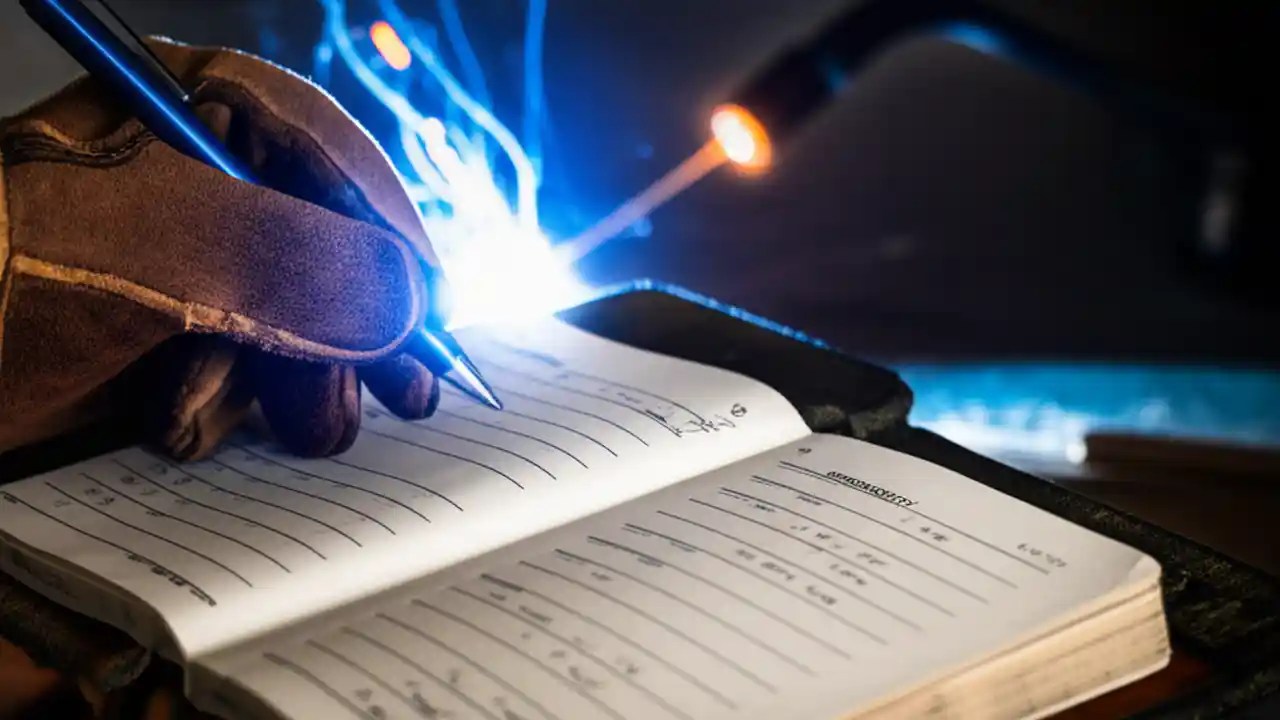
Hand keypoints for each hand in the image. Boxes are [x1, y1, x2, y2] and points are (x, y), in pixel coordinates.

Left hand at [0, 38, 441, 458]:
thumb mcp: (144, 252)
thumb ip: (290, 263)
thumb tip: (407, 300)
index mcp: (189, 111)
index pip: (328, 154)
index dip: (391, 233)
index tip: (437, 311)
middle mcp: (197, 184)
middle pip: (331, 249)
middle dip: (351, 332)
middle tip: (413, 395)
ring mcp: (182, 267)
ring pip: (296, 328)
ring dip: (273, 387)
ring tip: (204, 411)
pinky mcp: (165, 341)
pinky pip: (246, 378)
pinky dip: (222, 415)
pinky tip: (169, 422)